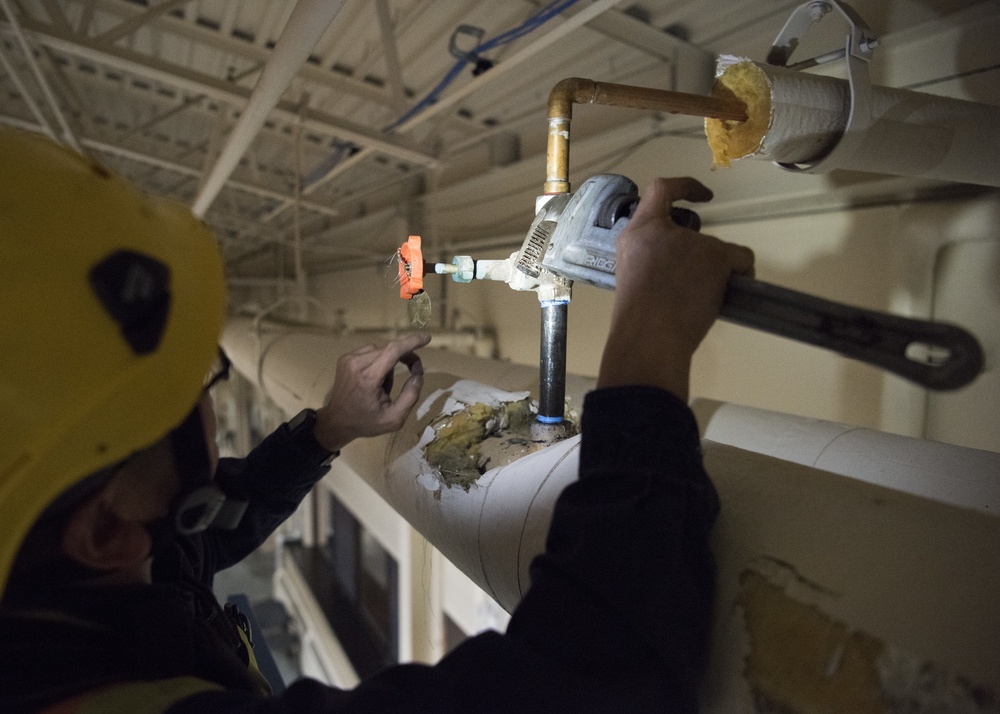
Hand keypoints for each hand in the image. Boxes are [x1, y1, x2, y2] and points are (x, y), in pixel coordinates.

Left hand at [313, 332, 431, 451]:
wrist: (337, 421)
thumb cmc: (367, 422)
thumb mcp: (394, 418)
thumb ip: (411, 396)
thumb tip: (418, 374)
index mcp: (369, 378)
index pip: (393, 350)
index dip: (412, 342)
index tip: (427, 338)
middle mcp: (357, 363)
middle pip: (390, 349)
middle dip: (405, 357)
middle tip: (415, 370)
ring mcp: (349, 359)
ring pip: (381, 350)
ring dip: (389, 363)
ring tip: (384, 384)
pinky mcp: (345, 358)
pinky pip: (370, 351)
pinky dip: (378, 361)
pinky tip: (373, 379)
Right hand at [597, 177, 753, 399]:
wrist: (649, 336)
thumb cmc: (637, 317)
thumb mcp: (631, 274)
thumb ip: (648, 257)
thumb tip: (672, 264)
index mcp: (638, 232)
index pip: (660, 189)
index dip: (684, 186)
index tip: (702, 196)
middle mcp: (665, 229)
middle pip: (693, 232)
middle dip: (695, 259)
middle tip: (688, 287)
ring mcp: (694, 241)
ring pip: (717, 250)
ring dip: (712, 272)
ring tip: (698, 300)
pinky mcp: (717, 256)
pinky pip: (741, 258)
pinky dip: (740, 273)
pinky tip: (729, 291)